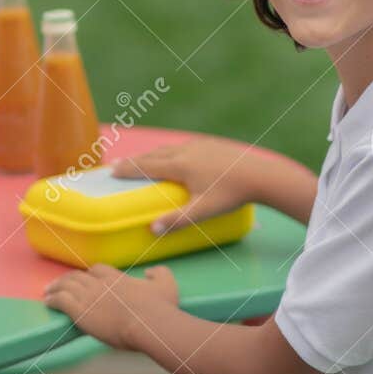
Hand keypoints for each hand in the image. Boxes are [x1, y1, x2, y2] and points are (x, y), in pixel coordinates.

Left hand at [43, 264, 179, 350]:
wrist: (149, 323)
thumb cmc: (160, 307)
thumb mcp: (167, 284)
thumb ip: (159, 273)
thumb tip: (150, 271)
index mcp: (116, 277)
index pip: (97, 269)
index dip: (90, 273)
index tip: (86, 278)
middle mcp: (99, 283)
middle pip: (77, 276)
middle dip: (67, 279)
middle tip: (60, 284)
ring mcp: (88, 296)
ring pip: (66, 286)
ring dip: (55, 287)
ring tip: (48, 291)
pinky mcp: (80, 311)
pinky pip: (60, 300)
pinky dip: (52, 299)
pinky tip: (47, 301)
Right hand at [111, 137, 270, 234]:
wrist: (261, 174)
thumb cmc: (232, 194)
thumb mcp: (203, 210)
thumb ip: (177, 220)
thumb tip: (151, 229)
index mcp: (180, 165)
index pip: (146, 166)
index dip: (128, 169)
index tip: (111, 171)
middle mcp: (185, 150)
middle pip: (153, 154)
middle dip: (134, 160)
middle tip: (118, 165)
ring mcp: (199, 144)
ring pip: (168, 148)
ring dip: (151, 155)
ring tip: (142, 161)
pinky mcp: (211, 144)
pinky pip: (182, 146)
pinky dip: (168, 151)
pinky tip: (173, 157)